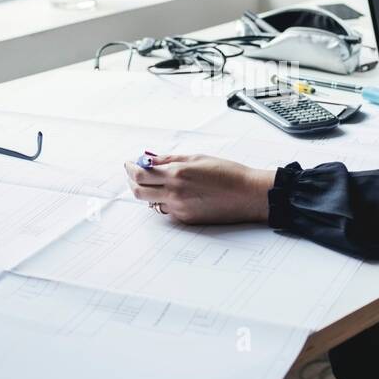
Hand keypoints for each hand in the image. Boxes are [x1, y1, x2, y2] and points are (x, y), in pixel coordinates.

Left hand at [123, 154, 273, 224]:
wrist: (248, 195)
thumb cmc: (228, 173)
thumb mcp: (198, 158)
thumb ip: (170, 160)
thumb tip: (150, 159)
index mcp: (177, 174)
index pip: (140, 174)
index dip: (130, 169)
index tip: (129, 164)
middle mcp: (175, 193)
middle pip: (139, 192)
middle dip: (132, 182)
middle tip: (133, 174)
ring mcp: (180, 209)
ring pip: (152, 202)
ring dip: (150, 192)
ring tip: (157, 183)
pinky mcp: (187, 219)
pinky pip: (168, 210)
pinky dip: (166, 201)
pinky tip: (178, 193)